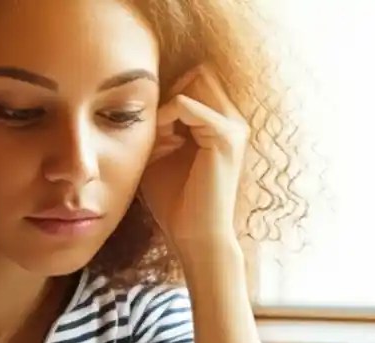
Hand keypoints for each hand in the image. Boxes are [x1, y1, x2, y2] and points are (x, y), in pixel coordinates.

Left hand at [138, 64, 248, 263]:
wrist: (193, 236)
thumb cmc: (175, 202)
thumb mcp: (160, 154)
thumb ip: (158, 126)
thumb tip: (141, 101)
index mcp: (222, 124)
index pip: (194, 82)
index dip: (167, 98)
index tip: (151, 132)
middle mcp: (233, 120)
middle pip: (197, 74)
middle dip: (169, 94)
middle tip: (154, 129)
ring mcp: (233, 126)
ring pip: (194, 82)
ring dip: (166, 104)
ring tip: (156, 137)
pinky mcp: (225, 136)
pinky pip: (186, 104)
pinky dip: (164, 117)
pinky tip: (158, 143)